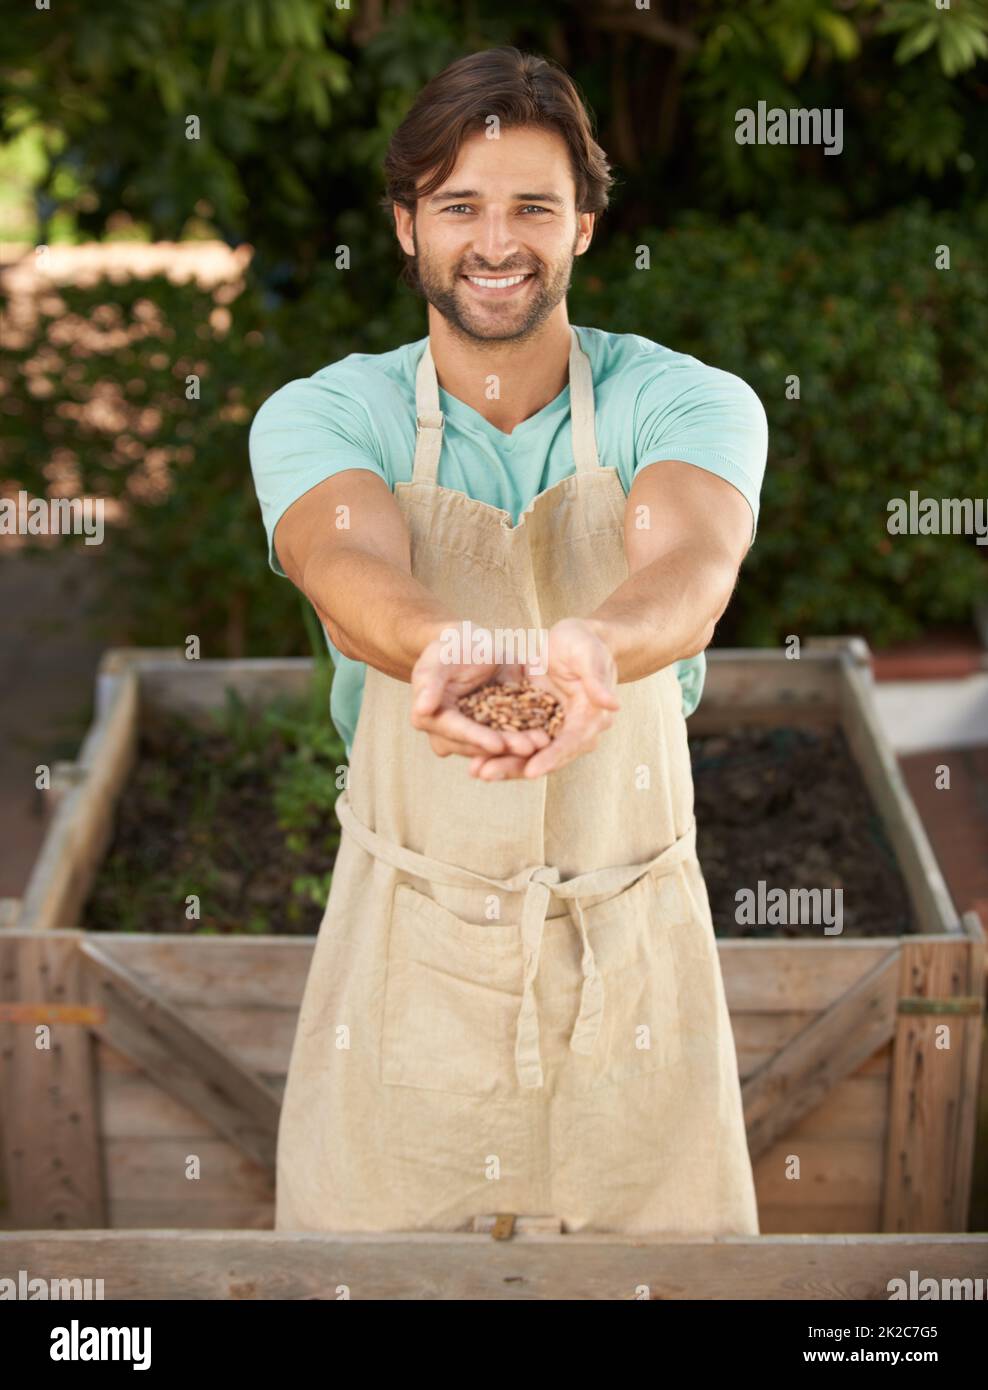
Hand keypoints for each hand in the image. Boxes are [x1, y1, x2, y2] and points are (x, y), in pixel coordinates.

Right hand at [410, 628, 553, 762]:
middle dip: (503, 748)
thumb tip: (422, 709)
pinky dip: (526, 738)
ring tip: (542, 743)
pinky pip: (509, 737)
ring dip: (517, 748)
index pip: (454, 731)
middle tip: (529, 748)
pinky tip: (546, 738)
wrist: (471, 644)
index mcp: (429, 717)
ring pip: (494, 747)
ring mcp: (471, 735)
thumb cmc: (451, 646)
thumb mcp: (440, 656)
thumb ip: (430, 681)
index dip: (475, 738)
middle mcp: (448, 733)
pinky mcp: (492, 730)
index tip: (496, 745)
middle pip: (476, 745)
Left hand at [467, 618, 619, 780]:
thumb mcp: (589, 655)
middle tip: (487, 774)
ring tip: (474, 771)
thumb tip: (613, 705)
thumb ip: (597, 679)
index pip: (570, 744)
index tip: (531, 771)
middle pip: (544, 756)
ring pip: (526, 754)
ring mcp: (549, 730)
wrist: (570, 639)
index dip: (551, 758)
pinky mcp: (531, 724)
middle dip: (515, 767)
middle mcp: (570, 731)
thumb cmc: (584, 643)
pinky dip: (494, 749)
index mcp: (589, 719)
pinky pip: (513, 740)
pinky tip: (472, 757)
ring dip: (500, 764)